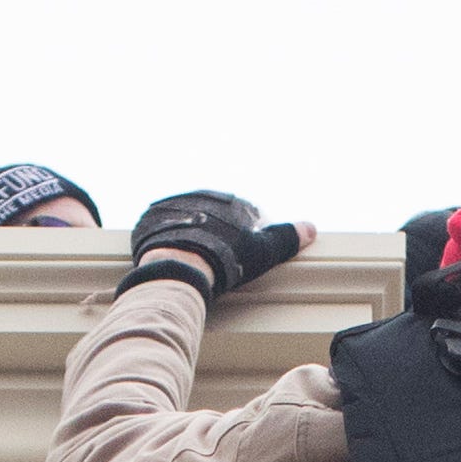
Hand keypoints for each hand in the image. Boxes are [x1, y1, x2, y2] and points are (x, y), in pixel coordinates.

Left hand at [124, 191, 303, 303]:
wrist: (179, 266)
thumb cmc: (225, 260)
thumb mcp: (262, 251)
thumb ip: (287, 238)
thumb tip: (311, 228)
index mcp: (229, 200)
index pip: (243, 216)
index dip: (244, 239)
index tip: (238, 259)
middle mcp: (201, 195)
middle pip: (214, 217)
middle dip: (216, 235)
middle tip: (215, 263)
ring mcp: (173, 205)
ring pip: (187, 221)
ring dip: (191, 236)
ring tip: (192, 262)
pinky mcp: (149, 218)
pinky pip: (161, 228)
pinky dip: (167, 240)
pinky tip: (172, 258)